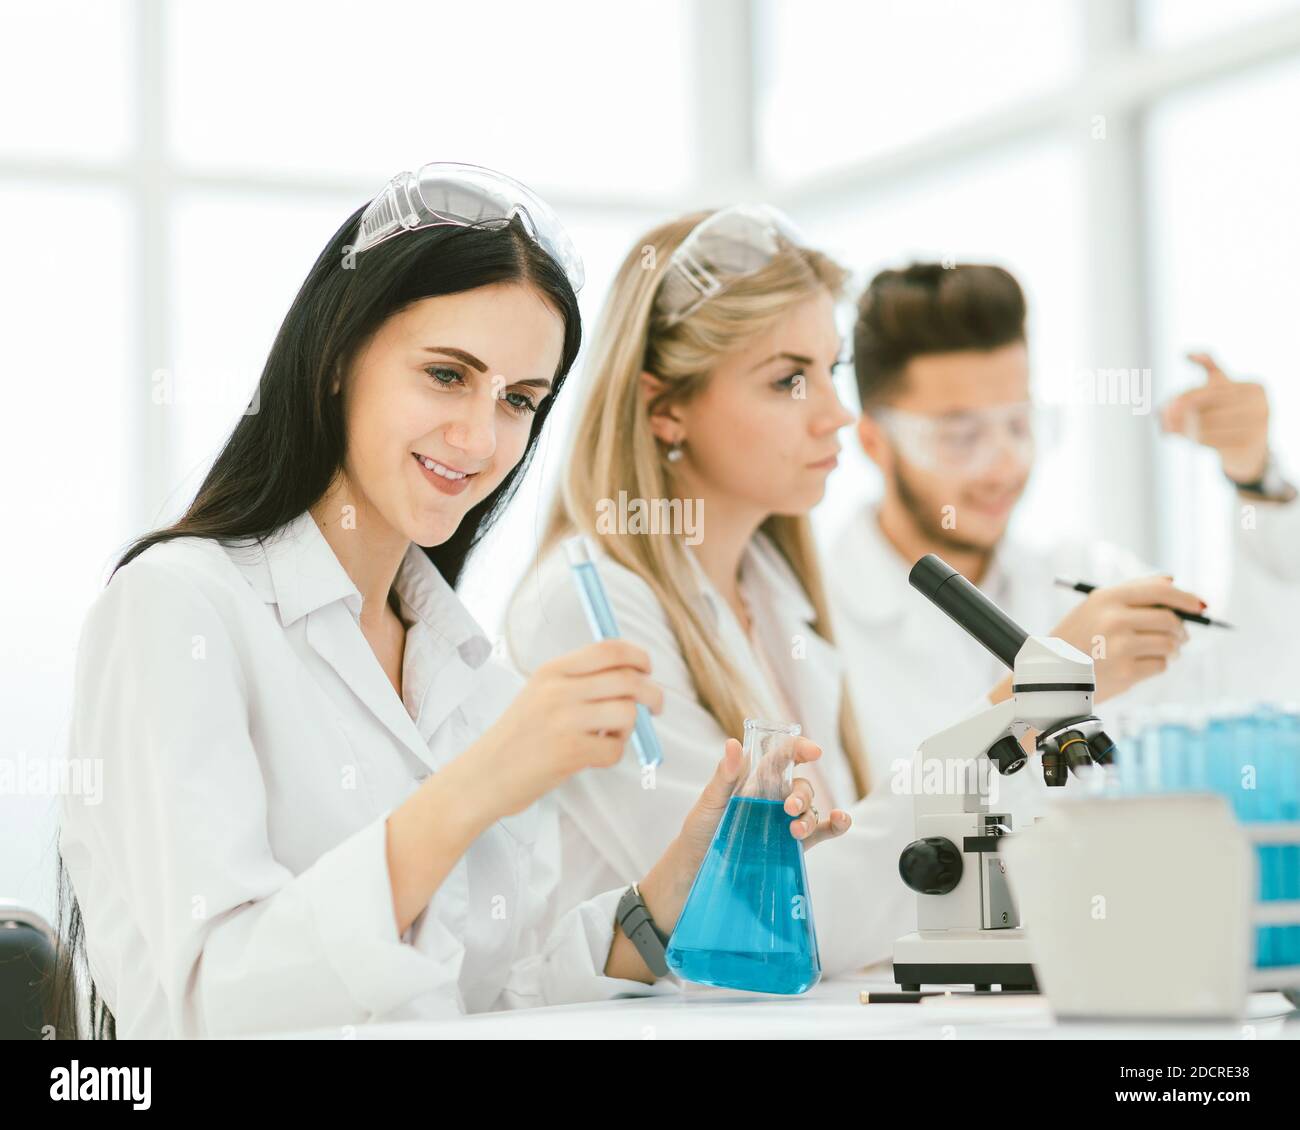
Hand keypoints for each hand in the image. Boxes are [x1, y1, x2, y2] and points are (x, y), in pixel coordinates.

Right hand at [461, 640, 662, 821]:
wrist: (482, 776)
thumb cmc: (517, 738)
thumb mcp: (538, 694)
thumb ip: (577, 681)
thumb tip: (631, 676)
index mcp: (551, 671)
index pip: (609, 649)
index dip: (638, 656)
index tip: (648, 669)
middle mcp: (558, 690)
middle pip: (628, 680)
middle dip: (652, 694)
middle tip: (656, 707)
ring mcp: (563, 721)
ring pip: (628, 713)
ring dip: (631, 728)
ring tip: (613, 736)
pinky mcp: (569, 753)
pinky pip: (616, 749)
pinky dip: (613, 755)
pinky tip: (595, 756)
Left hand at [677, 736, 852, 861]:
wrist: (698, 863)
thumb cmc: (702, 826)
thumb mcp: (710, 800)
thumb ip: (724, 775)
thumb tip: (733, 743)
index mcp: (757, 777)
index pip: (784, 755)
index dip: (800, 749)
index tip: (813, 752)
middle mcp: (775, 795)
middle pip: (800, 786)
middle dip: (802, 794)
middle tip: (788, 807)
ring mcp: (785, 820)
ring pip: (810, 810)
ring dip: (810, 817)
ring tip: (796, 830)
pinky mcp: (792, 844)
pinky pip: (821, 831)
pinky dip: (835, 825)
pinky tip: (841, 820)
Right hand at [1048, 575, 1203, 702]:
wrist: (1050, 673)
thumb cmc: (1076, 638)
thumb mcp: (1095, 606)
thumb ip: (1132, 592)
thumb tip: (1172, 581)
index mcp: (1107, 598)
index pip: (1159, 591)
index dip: (1186, 598)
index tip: (1201, 606)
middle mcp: (1114, 619)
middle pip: (1170, 620)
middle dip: (1181, 630)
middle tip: (1180, 636)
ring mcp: (1120, 647)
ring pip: (1169, 644)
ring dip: (1172, 649)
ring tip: (1161, 652)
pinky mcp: (1125, 672)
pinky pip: (1160, 665)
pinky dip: (1158, 665)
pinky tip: (1143, 664)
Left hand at [1160, 352, 1269, 483]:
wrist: (1247, 450)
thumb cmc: (1229, 414)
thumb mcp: (1220, 389)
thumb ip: (1207, 368)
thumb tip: (1187, 353)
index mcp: (1254, 388)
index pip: (1211, 391)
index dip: (1184, 398)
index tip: (1164, 406)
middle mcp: (1261, 406)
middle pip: (1208, 409)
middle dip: (1179, 415)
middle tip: (1161, 421)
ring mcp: (1257, 429)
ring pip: (1205, 427)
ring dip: (1183, 429)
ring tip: (1168, 430)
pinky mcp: (1247, 448)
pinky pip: (1210, 442)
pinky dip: (1193, 441)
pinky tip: (1186, 439)